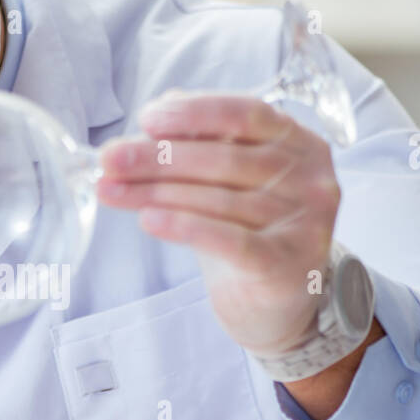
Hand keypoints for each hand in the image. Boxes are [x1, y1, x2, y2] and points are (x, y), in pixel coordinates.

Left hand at [98, 91, 341, 355]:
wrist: (276, 304)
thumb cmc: (247, 230)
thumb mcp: (227, 180)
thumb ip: (200, 143)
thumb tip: (154, 115)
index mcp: (298, 142)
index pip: (244, 114)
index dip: (192, 114)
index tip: (145, 119)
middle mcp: (310, 177)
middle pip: (225, 159)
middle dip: (158, 158)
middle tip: (109, 160)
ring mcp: (304, 222)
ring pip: (219, 199)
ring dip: (156, 192)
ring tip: (110, 190)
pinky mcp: (287, 264)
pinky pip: (228, 240)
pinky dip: (183, 226)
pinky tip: (147, 220)